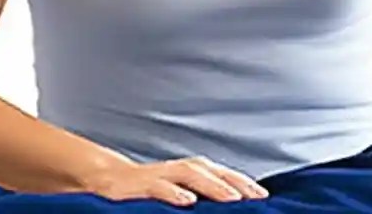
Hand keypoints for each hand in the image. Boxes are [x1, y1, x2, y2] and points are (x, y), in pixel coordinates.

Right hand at [81, 156, 269, 207]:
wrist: (106, 179)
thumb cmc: (150, 189)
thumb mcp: (178, 191)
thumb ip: (203, 195)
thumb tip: (233, 202)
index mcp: (190, 171)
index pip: (222, 174)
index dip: (244, 183)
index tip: (265, 196)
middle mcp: (177, 169)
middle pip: (211, 170)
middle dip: (235, 182)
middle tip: (257, 197)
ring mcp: (158, 175)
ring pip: (189, 173)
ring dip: (212, 185)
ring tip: (232, 198)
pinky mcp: (137, 185)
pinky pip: (157, 186)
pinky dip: (173, 192)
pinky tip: (188, 201)